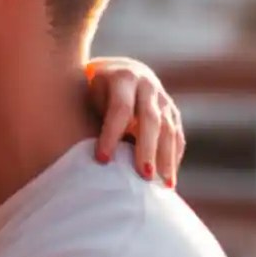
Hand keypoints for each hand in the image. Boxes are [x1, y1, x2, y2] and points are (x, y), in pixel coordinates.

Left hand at [85, 57, 184, 186]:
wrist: (118, 71)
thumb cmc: (92, 90)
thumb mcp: (88, 93)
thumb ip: (90, 116)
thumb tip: (79, 153)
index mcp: (123, 78)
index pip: (120, 109)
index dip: (111, 135)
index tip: (102, 160)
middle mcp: (147, 85)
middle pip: (150, 120)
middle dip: (147, 149)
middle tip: (144, 177)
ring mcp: (163, 98)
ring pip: (169, 129)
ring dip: (166, 158)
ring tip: (164, 185)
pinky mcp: (172, 112)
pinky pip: (177, 136)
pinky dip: (173, 157)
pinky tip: (168, 178)